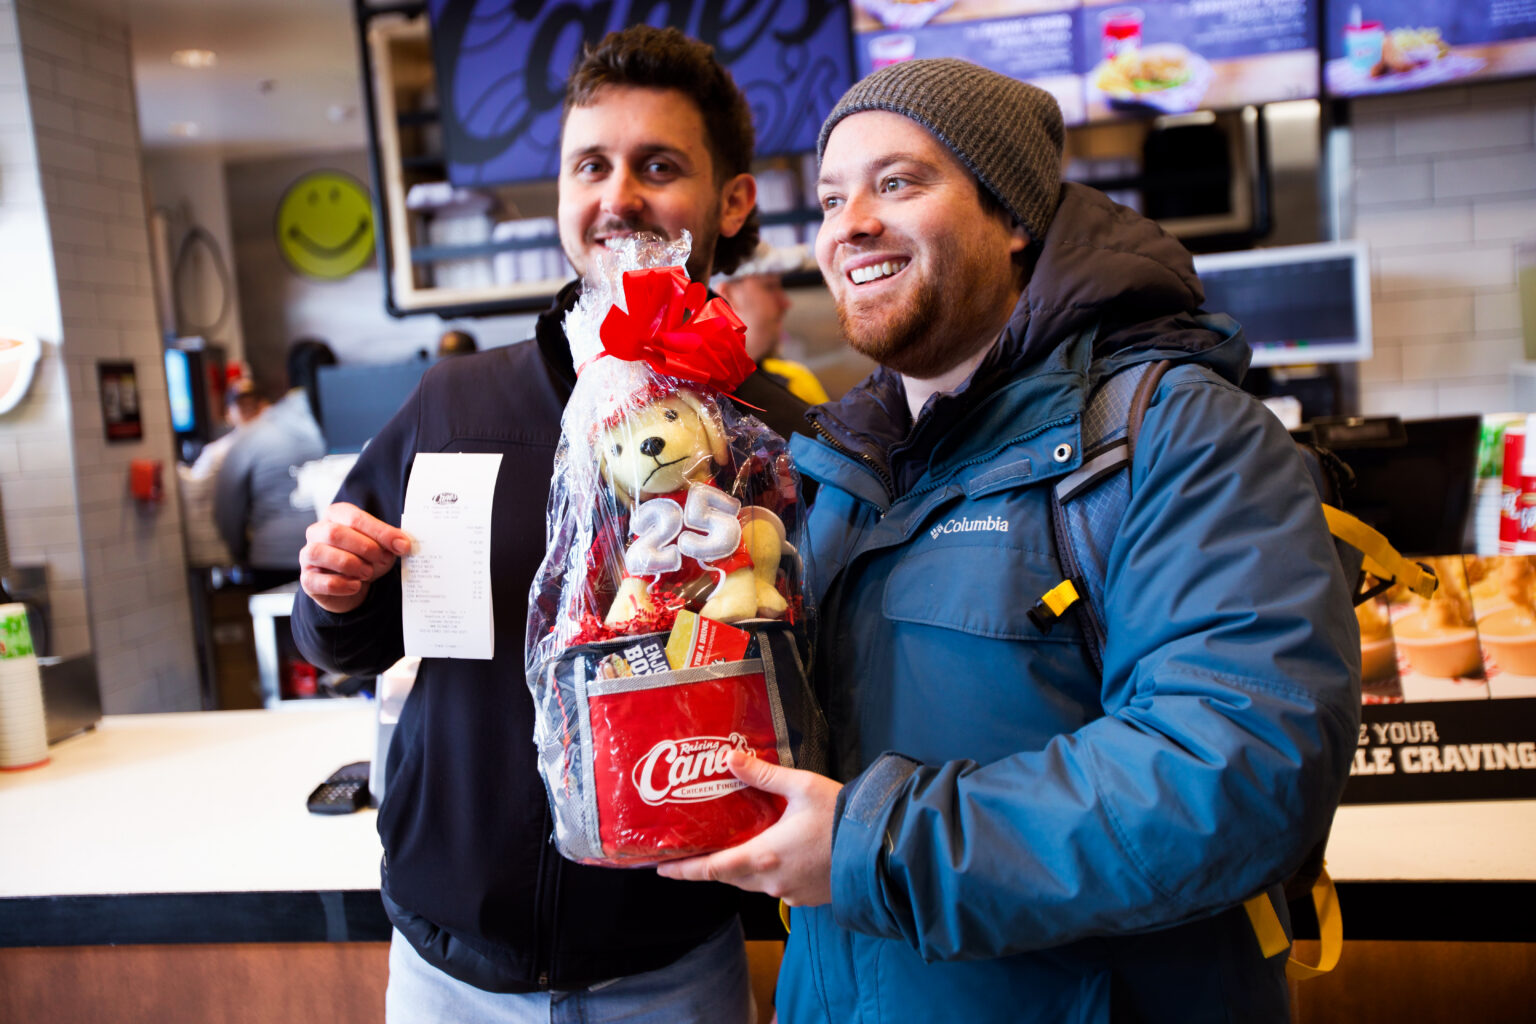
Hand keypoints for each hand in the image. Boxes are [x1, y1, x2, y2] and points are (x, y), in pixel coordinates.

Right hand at [299, 502, 412, 613]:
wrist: (353, 586)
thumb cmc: (365, 558)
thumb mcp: (381, 546)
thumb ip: (390, 541)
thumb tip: (402, 543)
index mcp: (336, 515)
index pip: (355, 518)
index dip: (380, 532)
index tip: (402, 545)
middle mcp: (317, 531)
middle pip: (335, 533)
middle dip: (364, 547)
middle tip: (383, 559)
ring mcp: (308, 555)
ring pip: (320, 553)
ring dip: (350, 564)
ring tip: (368, 573)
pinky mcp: (307, 579)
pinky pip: (317, 580)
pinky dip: (340, 585)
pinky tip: (356, 586)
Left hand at [656, 750, 840, 906]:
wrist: (879, 846)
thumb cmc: (840, 816)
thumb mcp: (800, 786)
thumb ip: (761, 775)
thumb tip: (729, 758)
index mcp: (763, 855)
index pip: (712, 869)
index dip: (685, 870)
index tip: (663, 869)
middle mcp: (772, 880)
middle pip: (731, 877)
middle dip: (713, 867)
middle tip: (695, 855)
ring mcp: (791, 893)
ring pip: (755, 884)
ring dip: (743, 869)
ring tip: (737, 849)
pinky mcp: (808, 898)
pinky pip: (779, 887)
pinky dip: (771, 874)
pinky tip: (779, 855)